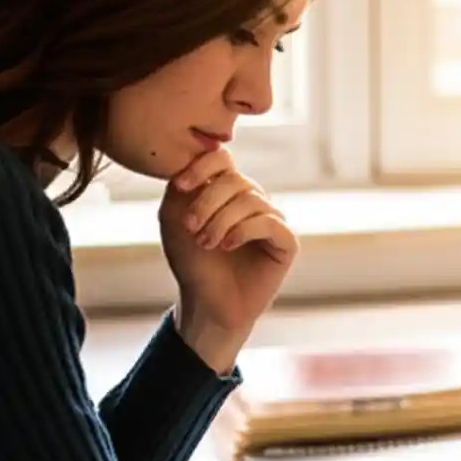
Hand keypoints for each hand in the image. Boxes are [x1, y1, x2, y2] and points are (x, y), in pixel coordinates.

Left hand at [158, 149, 299, 372]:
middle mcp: (253, 200)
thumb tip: (196, 159)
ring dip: (221, 221)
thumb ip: (180, 187)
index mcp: (227, 190)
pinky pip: (269, 222)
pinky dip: (243, 231)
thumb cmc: (192, 261)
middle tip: (191, 227)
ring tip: (206, 243)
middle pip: (236, 179)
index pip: (223, 158)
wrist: (207, 302)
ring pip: (251, 201)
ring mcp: (272, 220)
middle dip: (208, 201)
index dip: (202, 166)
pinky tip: (227, 246)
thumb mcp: (174, 218)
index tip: (179, 187)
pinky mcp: (286, 242)